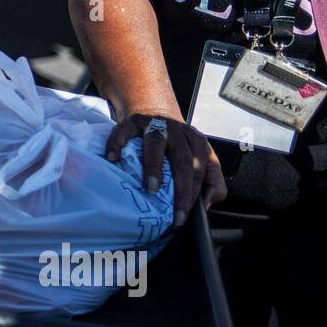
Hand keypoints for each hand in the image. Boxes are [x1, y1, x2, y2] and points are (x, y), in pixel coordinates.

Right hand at [104, 111, 226, 226]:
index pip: (200, 169)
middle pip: (182, 159)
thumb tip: (207, 204)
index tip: (184, 215)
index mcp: (197, 142)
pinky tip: (113, 159)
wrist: (155, 111)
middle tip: (173, 212)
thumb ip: (213, 182)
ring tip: (150, 188)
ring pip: (156, 143)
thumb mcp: (201, 159)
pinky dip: (117, 144)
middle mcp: (178, 131)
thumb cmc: (177, 145)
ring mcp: (155, 124)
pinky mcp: (133, 121)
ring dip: (154, 166)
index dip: (194, 193)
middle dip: (180, 187)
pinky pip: (124, 132)